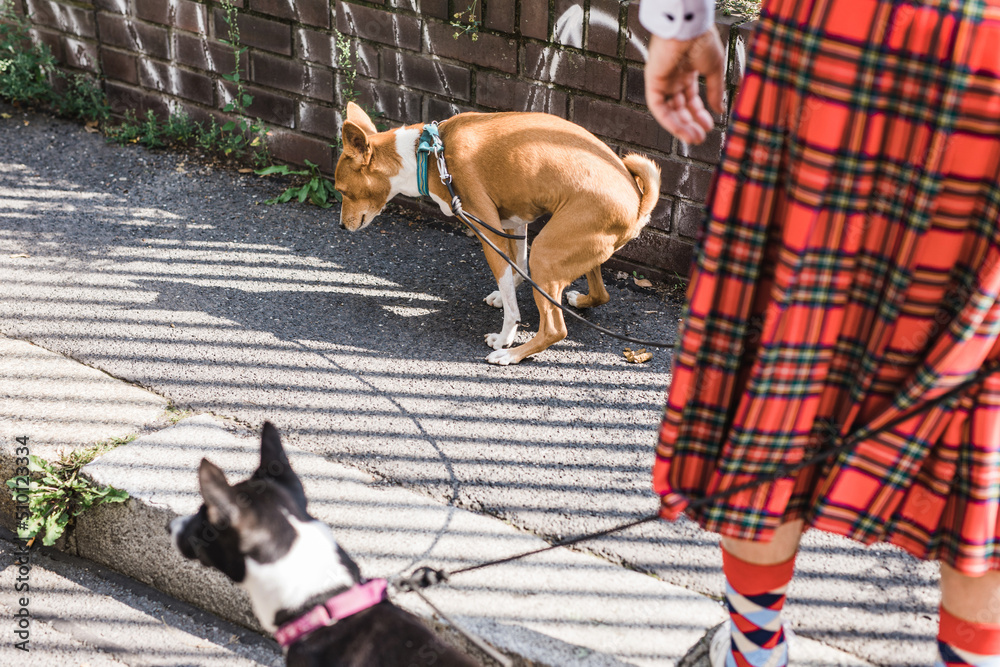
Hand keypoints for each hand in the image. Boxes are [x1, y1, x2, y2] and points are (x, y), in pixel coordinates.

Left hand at [644, 28, 725, 144]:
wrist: (690, 27)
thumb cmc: (702, 40)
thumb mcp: (714, 69)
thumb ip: (715, 91)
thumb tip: (720, 109)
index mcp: (687, 71)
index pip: (691, 99)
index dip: (700, 114)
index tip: (710, 126)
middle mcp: (673, 77)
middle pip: (679, 108)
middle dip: (690, 124)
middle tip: (700, 138)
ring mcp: (662, 80)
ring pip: (669, 110)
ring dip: (680, 127)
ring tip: (694, 139)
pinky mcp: (653, 82)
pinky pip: (659, 107)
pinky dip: (669, 121)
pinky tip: (682, 131)